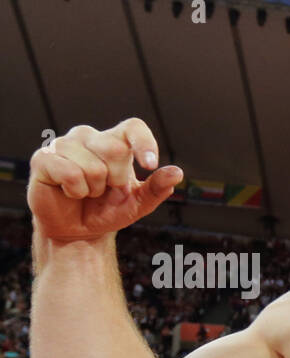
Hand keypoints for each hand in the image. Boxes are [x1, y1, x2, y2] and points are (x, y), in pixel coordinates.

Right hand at [27, 118, 183, 242]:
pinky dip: (75, 190)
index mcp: (115, 142)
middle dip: (116, 179)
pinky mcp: (43, 158)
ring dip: (93, 189)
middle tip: (105, 189)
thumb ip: (157, 188)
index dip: (144, 142)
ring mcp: (64, 145)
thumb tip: (177, 173)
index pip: (133, 127)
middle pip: (115, 149)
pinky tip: (69, 191)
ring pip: (92, 166)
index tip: (150, 164)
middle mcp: (89, 137)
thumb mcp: (138, 204)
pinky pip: (69, 173)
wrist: (77, 230)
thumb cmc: (108, 211)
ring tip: (86, 191)